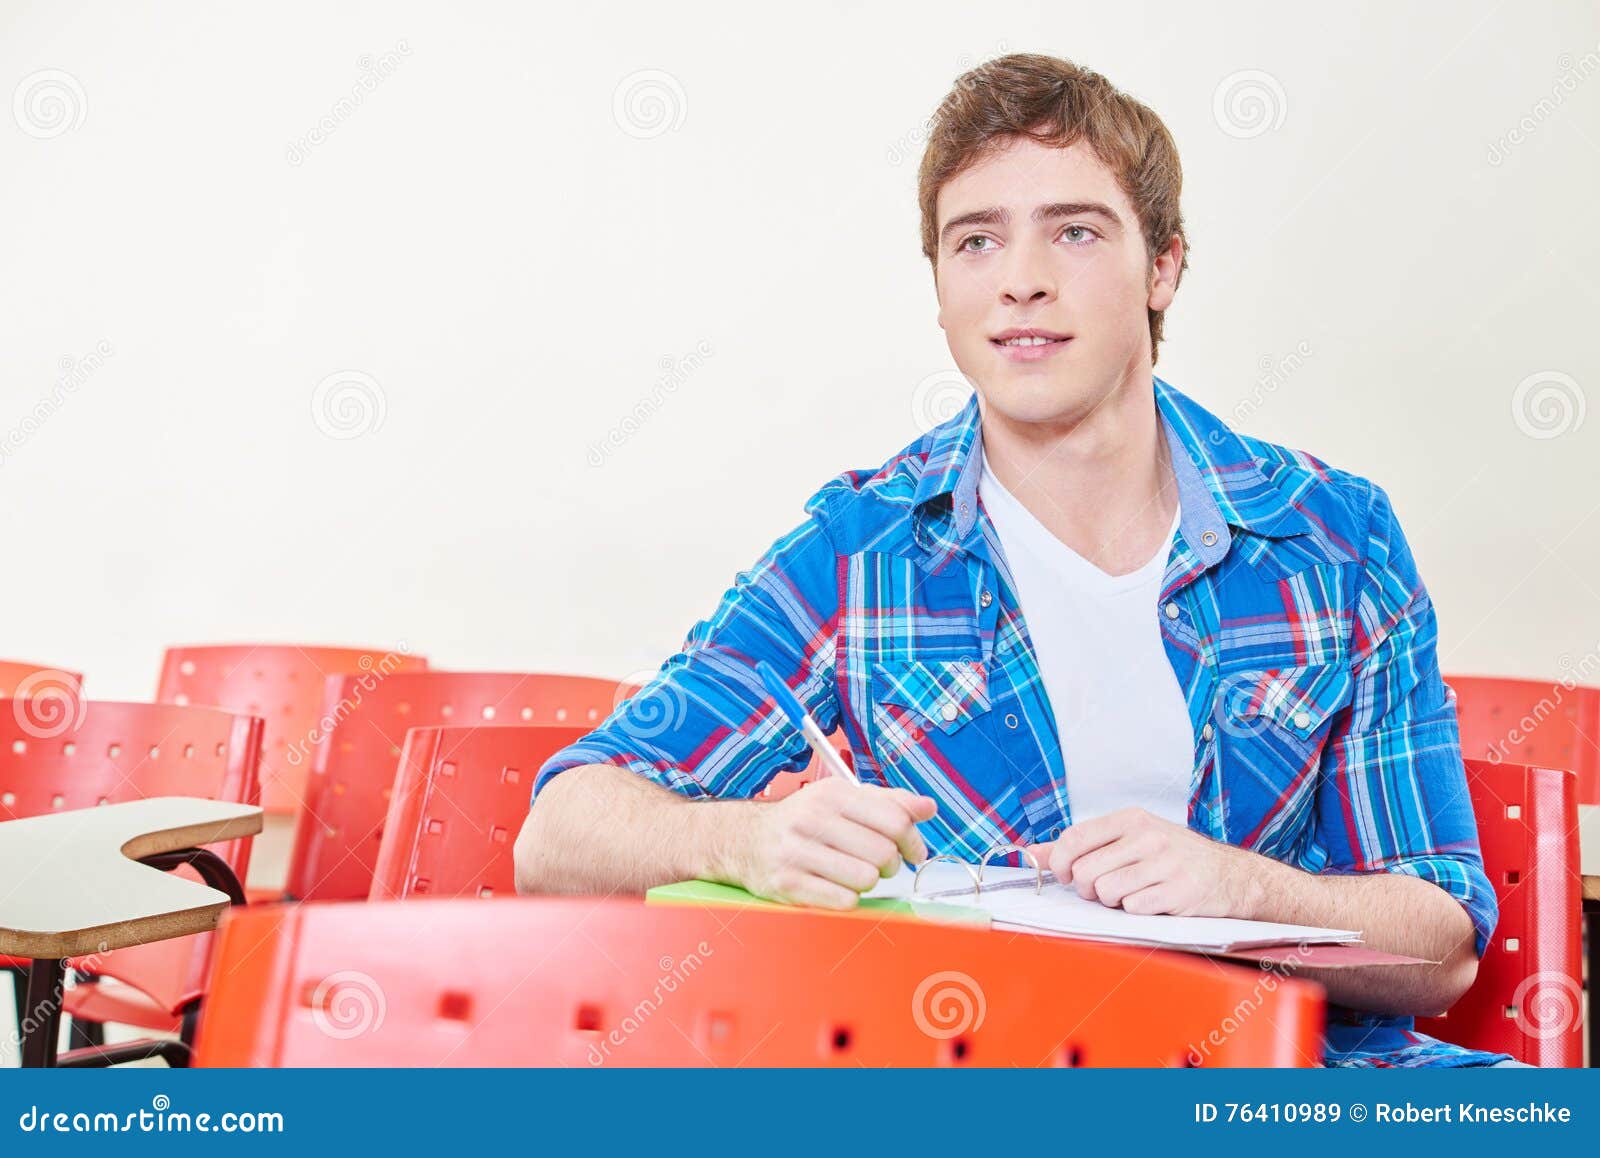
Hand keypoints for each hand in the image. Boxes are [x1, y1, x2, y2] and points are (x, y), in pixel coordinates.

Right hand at [736, 777, 936, 909]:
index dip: (913, 840)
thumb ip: (888, 801)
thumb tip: (928, 808)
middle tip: (881, 864)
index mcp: (832, 794)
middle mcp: (812, 819)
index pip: (894, 820)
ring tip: (855, 874)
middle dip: (890, 864)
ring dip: (868, 882)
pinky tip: (837, 886)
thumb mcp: (841, 799)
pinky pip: (844, 900)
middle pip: (883, 853)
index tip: (914, 851)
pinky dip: (849, 898)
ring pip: (866, 880)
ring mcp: (798, 852)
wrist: (744, 839)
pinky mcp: (788, 883)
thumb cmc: (802, 820)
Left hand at [1025, 807, 1262, 917]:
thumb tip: (1034, 854)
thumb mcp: (1130, 838)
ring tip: (1132, 894)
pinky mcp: (1179, 893)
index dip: (1062, 863)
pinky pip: (1133, 909)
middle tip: (1106, 889)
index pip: (1075, 838)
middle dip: (1088, 889)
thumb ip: (1082, 845)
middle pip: (1087, 871)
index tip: (1067, 876)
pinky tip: (1152, 902)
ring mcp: (1165, 864)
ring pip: (1107, 892)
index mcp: (1131, 819)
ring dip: (1113, 902)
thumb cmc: (1173, 857)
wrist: (1232, 876)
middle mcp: (1148, 836)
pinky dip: (1136, 912)